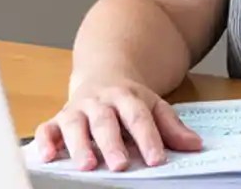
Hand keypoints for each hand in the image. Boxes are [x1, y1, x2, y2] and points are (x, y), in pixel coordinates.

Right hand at [30, 76, 202, 171]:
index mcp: (126, 97)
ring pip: (75, 124)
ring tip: (86, 165)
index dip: (147, 139)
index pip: (138, 118)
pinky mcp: (58, 118)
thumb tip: (194, 145)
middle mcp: (99, 102)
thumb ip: (171, 127)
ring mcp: (77, 110)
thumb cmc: (128, 100)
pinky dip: (46, 141)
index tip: (156, 159)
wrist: (102, 74)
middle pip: (105, 122)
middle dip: (111, 144)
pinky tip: (47, 157)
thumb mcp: (153, 106)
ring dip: (79, 145)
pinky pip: (48, 128)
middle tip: (119, 165)